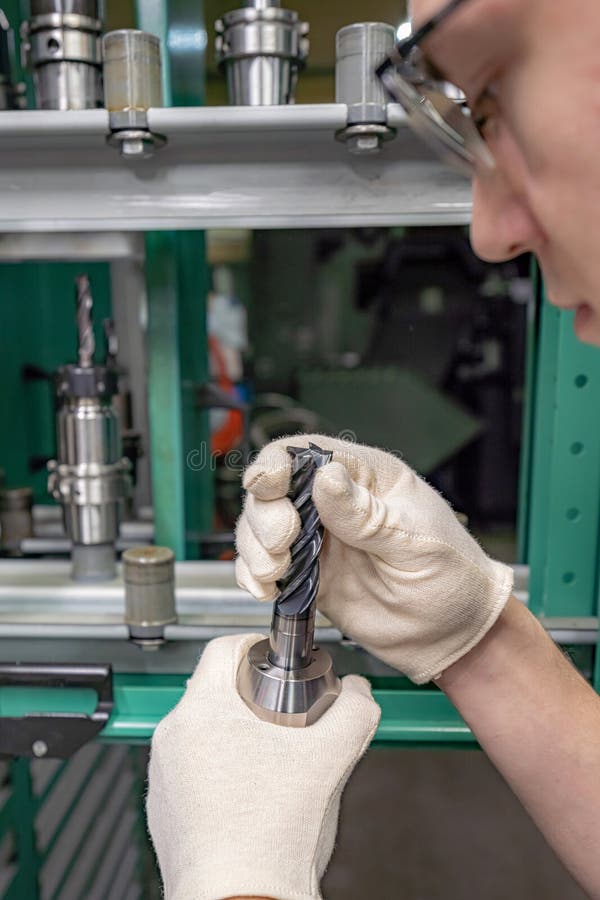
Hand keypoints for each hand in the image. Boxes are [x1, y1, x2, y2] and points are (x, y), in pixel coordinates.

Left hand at [147, 633, 379, 899]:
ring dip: (234, 735)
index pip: (222, 647)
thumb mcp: (329, 759)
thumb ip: (353, 713)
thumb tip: (360, 694)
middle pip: (213, 690)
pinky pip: (190, 771)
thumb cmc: (269, 836)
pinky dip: (218, 772)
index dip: (254, 645)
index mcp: (202, 710)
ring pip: (201, 732)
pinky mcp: (162, 810)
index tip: (274, 659)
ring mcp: (162, 775)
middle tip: (284, 714)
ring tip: (271, 760)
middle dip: (251, 696)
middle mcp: (171, 737)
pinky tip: (250, 795)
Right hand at [235, 435, 512, 683]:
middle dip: (265, 515)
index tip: (265, 486)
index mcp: (366, 476)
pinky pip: (265, 568)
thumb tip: (325, 478)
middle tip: (281, 543)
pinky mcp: (307, 575)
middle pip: (273, 489)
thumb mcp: (416, 542)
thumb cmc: (452, 575)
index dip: (277, 464)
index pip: (307, 452)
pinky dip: (253, 576)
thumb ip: (368, 515)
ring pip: (261, 527)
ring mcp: (318, 539)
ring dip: (254, 547)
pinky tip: (265, 589)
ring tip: (275, 571)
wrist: (453, 634)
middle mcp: (335, 503)